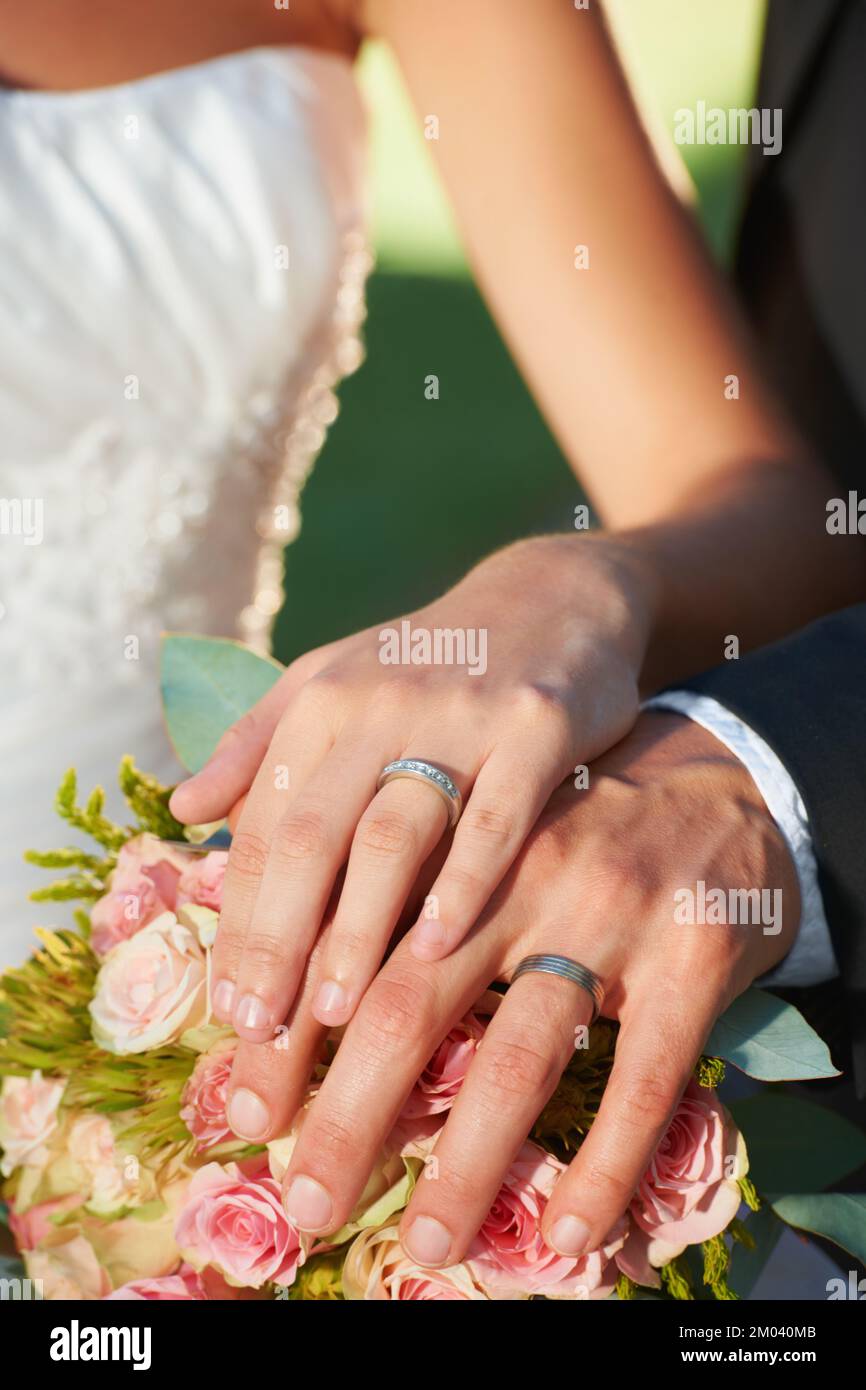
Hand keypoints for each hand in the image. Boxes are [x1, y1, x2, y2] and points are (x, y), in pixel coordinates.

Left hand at [169, 534, 651, 1041]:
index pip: (267, 824)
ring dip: (358, 927)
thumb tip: (182, 806)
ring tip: (334, 1013)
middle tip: (262, 1030)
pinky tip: (435, 946)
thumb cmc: (426, 661)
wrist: (551, 597)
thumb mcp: (333, 679)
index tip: (227, 1005)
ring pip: (395, 833)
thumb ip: (257, 740)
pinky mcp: (536, 725)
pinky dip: (463, 882)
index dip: (240, 916)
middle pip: (314, 837)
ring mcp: (460, 713)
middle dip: (281, 939)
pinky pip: (496, 816)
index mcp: (321, 701)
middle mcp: (379, 704)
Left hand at [248, 711, 797, 1264]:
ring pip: (523, 1054)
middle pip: (413, 1005)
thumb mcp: (469, 810)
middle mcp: (521, 871)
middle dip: (350, 1115)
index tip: (248, 1117)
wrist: (725, 780)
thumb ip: (378, 856)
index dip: (293, 1037)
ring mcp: (612, 911)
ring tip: (429, 1245)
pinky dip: (605, 1164)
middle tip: (311, 1203)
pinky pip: (644, 1077)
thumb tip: (243, 898)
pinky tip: (571, 1231)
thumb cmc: (574, 813)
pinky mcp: (695, 952)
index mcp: (452, 836)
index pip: (348, 946)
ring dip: (467, 1163)